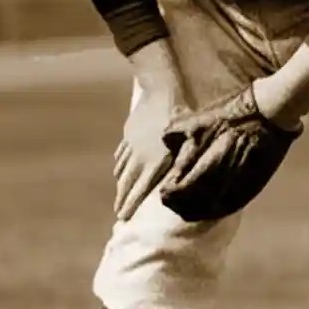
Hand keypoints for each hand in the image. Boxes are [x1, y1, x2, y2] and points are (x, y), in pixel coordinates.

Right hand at [113, 85, 186, 221]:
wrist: (162, 88)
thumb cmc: (181, 114)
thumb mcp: (188, 140)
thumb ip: (184, 162)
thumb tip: (183, 182)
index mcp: (155, 161)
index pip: (139, 190)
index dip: (131, 206)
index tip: (124, 220)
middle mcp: (139, 156)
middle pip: (127, 183)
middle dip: (122, 200)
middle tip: (119, 214)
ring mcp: (131, 144)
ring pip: (122, 170)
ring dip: (120, 185)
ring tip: (119, 195)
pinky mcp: (128, 133)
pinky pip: (121, 154)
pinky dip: (120, 165)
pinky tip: (119, 169)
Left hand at [157, 86, 301, 222]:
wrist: (268, 117)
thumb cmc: (232, 117)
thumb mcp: (198, 122)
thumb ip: (176, 135)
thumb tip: (166, 145)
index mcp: (201, 170)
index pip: (175, 195)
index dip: (167, 194)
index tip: (165, 187)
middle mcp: (216, 187)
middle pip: (187, 209)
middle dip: (178, 203)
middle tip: (175, 194)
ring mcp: (233, 193)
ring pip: (205, 213)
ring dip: (194, 207)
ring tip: (190, 198)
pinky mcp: (248, 194)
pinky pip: (223, 210)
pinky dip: (212, 208)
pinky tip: (209, 199)